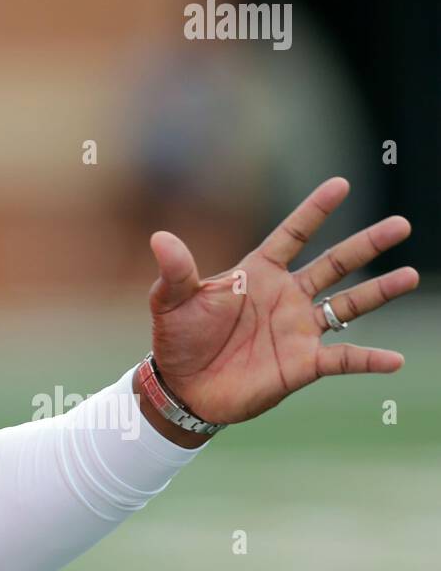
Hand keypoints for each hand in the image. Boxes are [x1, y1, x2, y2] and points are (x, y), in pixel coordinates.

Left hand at [146, 177, 418, 425]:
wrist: (183, 387)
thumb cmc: (178, 337)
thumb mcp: (172, 300)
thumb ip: (176, 270)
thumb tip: (160, 237)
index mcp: (257, 273)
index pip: (292, 235)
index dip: (315, 211)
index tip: (341, 184)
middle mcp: (286, 296)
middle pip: (335, 264)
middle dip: (367, 244)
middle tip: (401, 224)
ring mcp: (299, 330)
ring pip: (349, 305)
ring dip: (380, 292)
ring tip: (410, 275)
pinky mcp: (303, 365)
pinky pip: (344, 359)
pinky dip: (369, 359)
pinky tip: (395, 359)